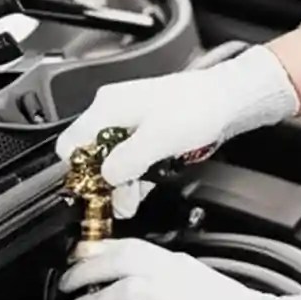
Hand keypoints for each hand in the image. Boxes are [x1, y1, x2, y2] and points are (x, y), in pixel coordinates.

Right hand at [54, 45, 299, 216]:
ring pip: (114, 156)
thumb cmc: (199, 107)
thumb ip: (127, 160)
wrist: (229, 97)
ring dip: (123, 180)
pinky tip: (145, 185)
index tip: (95, 192)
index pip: (71, 144)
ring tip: (132, 201)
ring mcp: (132, 118)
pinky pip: (133, 154)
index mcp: (107, 108)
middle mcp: (114, 110)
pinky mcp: (150, 127)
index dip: (79, 171)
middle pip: (92, 153)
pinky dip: (137, 171)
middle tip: (119, 203)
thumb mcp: (158, 139)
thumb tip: (106, 176)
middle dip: (105, 181)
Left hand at [59, 239, 300, 299]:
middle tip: (65, 286)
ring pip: (121, 289)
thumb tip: (130, 280)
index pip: (128, 246)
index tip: (76, 259)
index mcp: (177, 262)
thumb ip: (166, 275)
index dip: (95, 251)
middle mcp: (173, 276)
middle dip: (83, 272)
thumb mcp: (197, 279)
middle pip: (118, 261)